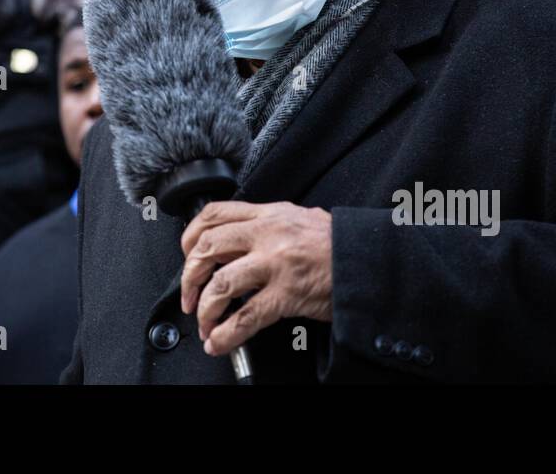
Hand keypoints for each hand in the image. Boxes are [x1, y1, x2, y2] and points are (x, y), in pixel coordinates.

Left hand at [180, 201, 332, 356]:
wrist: (368, 261)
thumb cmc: (337, 244)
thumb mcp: (300, 218)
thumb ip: (267, 225)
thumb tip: (238, 239)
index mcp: (269, 214)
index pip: (214, 214)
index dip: (191, 235)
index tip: (187, 254)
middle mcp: (268, 234)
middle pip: (207, 248)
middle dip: (189, 277)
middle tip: (189, 296)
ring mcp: (276, 263)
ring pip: (221, 284)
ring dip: (205, 310)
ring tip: (206, 324)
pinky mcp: (287, 293)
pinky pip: (246, 317)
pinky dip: (226, 334)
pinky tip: (220, 341)